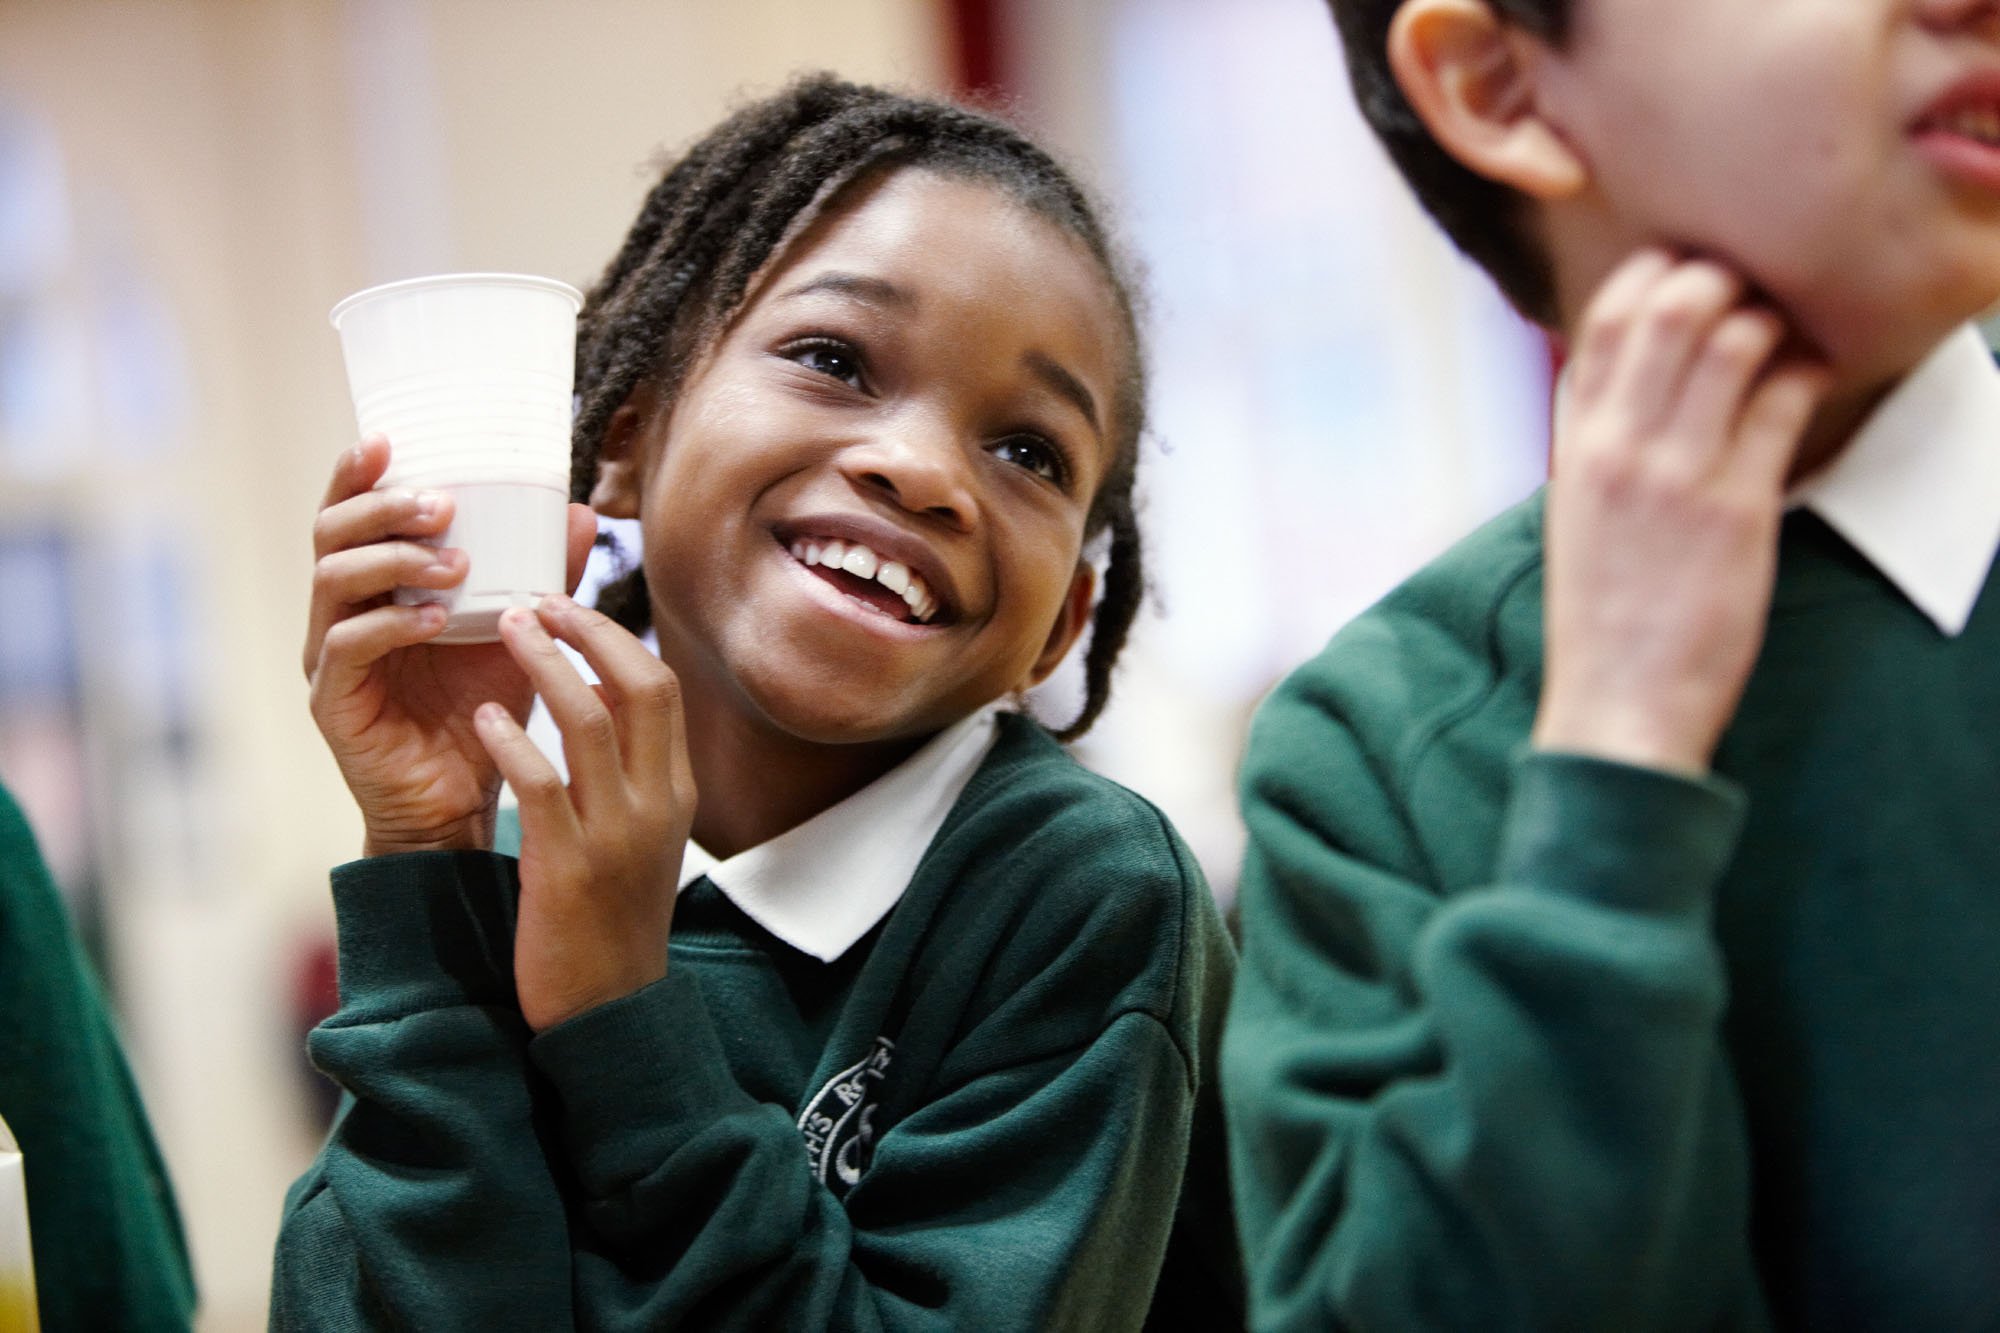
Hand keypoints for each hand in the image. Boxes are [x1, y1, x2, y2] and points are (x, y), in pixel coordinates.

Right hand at [304, 436, 597, 853]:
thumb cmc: (481, 710)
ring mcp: (328, 657)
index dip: (358, 475)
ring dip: (393, 561)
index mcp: (374, 587)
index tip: (388, 442)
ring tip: (453, 563)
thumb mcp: (518, 634)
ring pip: (332, 582)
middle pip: (331, 536)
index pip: (351, 515)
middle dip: (382, 510)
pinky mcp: (333, 702)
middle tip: (441, 505)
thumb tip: (577, 512)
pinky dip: (390, 626)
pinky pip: (346, 648)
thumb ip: (541, 574)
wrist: (463, 802)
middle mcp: (340, 612)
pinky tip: (435, 620)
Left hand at [471, 595, 695, 1032]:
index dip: (615, 636)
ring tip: (505, 627)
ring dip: (546, 665)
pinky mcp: (570, 868)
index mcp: (674, 791)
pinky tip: (483, 718)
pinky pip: (543, 784)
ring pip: (590, 720)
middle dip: (589, 630)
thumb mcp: (639, 838)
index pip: (660, 687)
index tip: (569, 606)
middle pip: (640, 685)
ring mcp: (618, 835)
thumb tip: (594, 697)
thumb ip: (627, 772)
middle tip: (538, 598)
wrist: (607, 1011)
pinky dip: (514, 741)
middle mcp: (657, 804)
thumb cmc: (610, 920)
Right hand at [1532, 250, 1830, 774]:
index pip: (1604, 317)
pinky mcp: (1735, 507)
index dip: (1656, 274)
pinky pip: (1781, 404)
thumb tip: (1628, 373)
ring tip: (1790, 339)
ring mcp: (1673, 473)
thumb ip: (1594, 438)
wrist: (1616, 702)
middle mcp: (1615, 446)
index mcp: (1574, 444)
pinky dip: (1808, 375)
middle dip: (1724, 280)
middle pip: (1668, 306)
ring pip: (1731, 341)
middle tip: (1755, 296)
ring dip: (1774, 323)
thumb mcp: (1575, 512)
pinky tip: (1816, 380)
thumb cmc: (1602, 613)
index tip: (1693, 277)